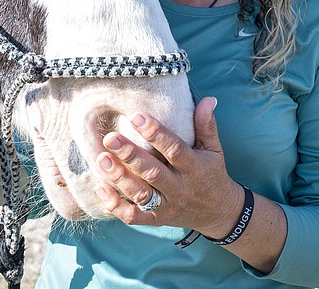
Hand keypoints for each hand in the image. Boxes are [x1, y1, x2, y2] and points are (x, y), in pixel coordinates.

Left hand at [94, 96, 242, 238]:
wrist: (219, 213)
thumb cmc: (211, 173)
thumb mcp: (214, 149)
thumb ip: (207, 125)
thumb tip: (208, 99)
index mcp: (194, 168)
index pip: (174, 149)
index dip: (156, 133)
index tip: (136, 116)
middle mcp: (180, 189)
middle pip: (153, 173)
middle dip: (130, 155)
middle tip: (110, 138)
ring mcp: (167, 207)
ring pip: (141, 195)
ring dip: (120, 178)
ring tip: (102, 158)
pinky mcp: (156, 220)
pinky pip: (134, 217)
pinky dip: (115, 205)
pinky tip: (100, 188)